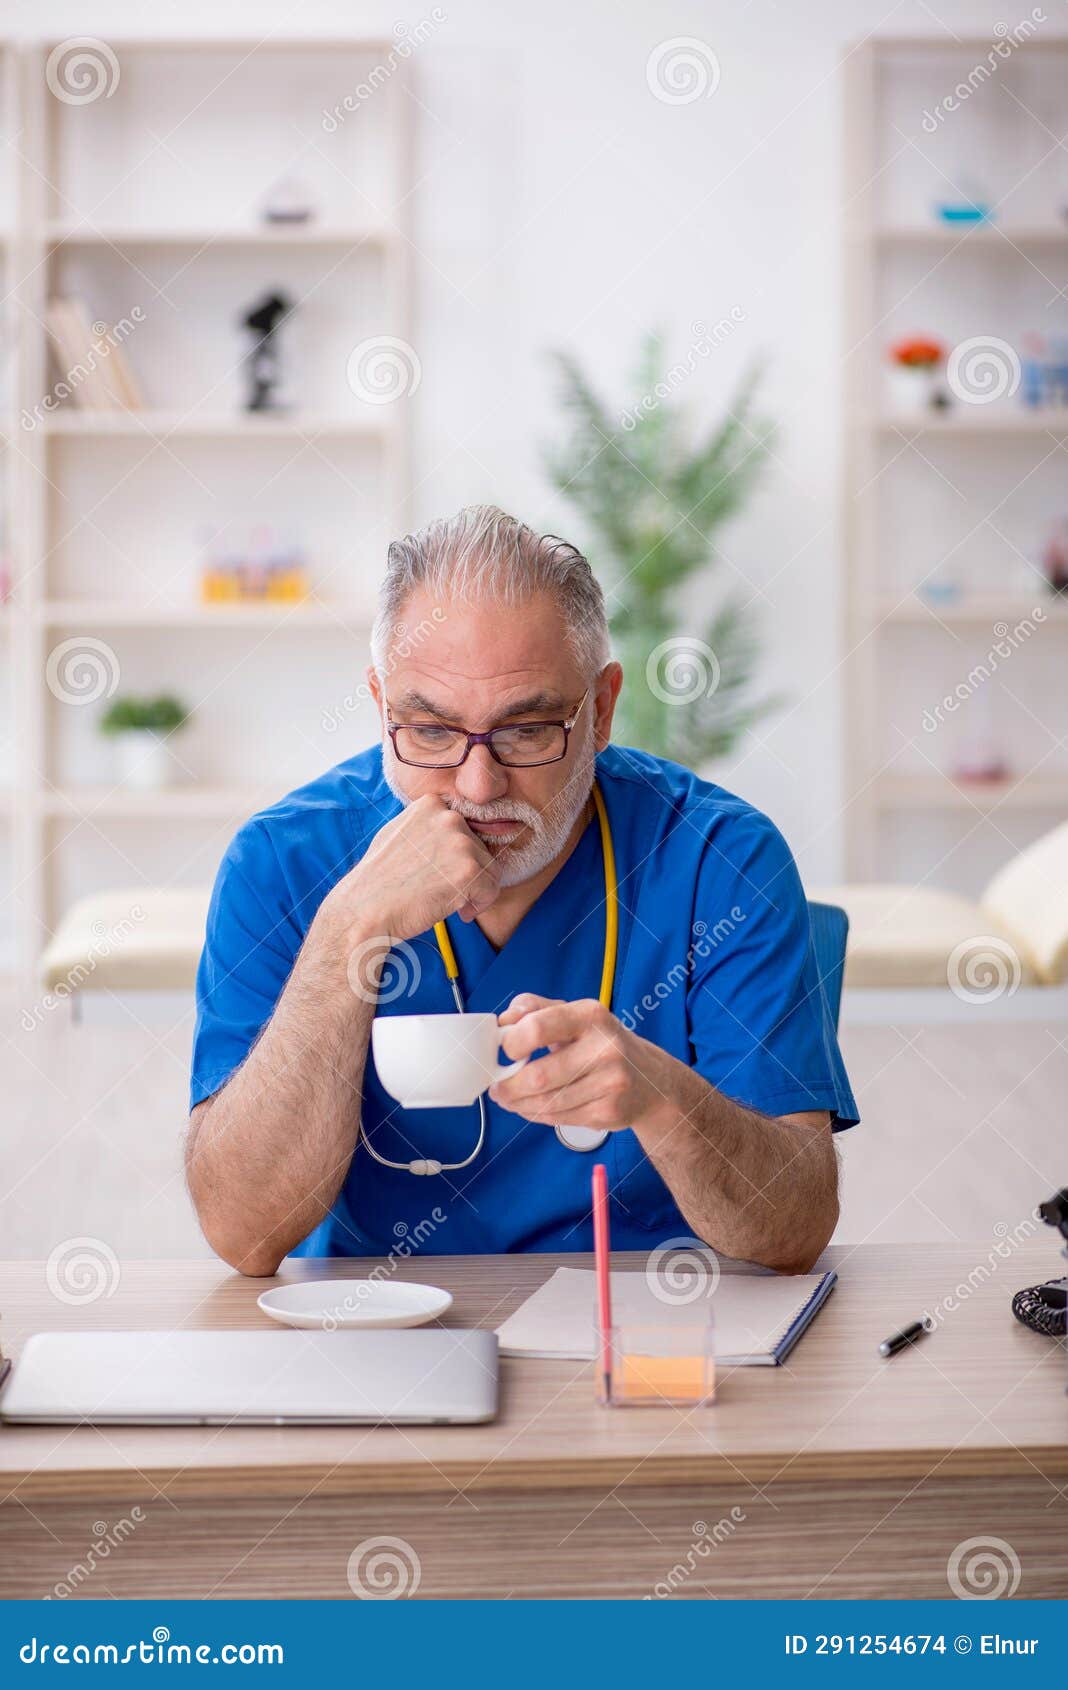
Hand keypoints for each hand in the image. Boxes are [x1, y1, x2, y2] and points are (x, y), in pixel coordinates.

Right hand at [319, 795, 503, 945]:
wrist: (365, 910)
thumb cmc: (379, 879)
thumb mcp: (398, 833)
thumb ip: (426, 826)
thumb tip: (452, 826)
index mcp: (431, 804)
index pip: (464, 828)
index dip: (456, 854)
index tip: (443, 871)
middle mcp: (449, 817)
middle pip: (479, 848)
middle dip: (467, 873)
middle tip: (445, 892)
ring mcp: (460, 843)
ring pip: (490, 869)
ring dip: (475, 890)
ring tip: (450, 903)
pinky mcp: (469, 870)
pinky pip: (491, 890)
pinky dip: (480, 905)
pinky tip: (459, 913)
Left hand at [490, 993, 675, 1132]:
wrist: (650, 1080)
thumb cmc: (601, 1043)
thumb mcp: (574, 1014)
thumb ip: (534, 1009)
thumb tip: (502, 1022)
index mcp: (591, 1015)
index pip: (537, 1027)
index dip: (511, 1042)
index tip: (504, 1050)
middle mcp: (605, 1048)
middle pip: (537, 1075)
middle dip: (507, 1086)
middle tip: (496, 1087)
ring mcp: (610, 1083)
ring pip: (546, 1103)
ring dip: (517, 1104)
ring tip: (508, 1098)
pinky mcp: (608, 1112)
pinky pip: (558, 1118)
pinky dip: (537, 1114)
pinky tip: (533, 1107)